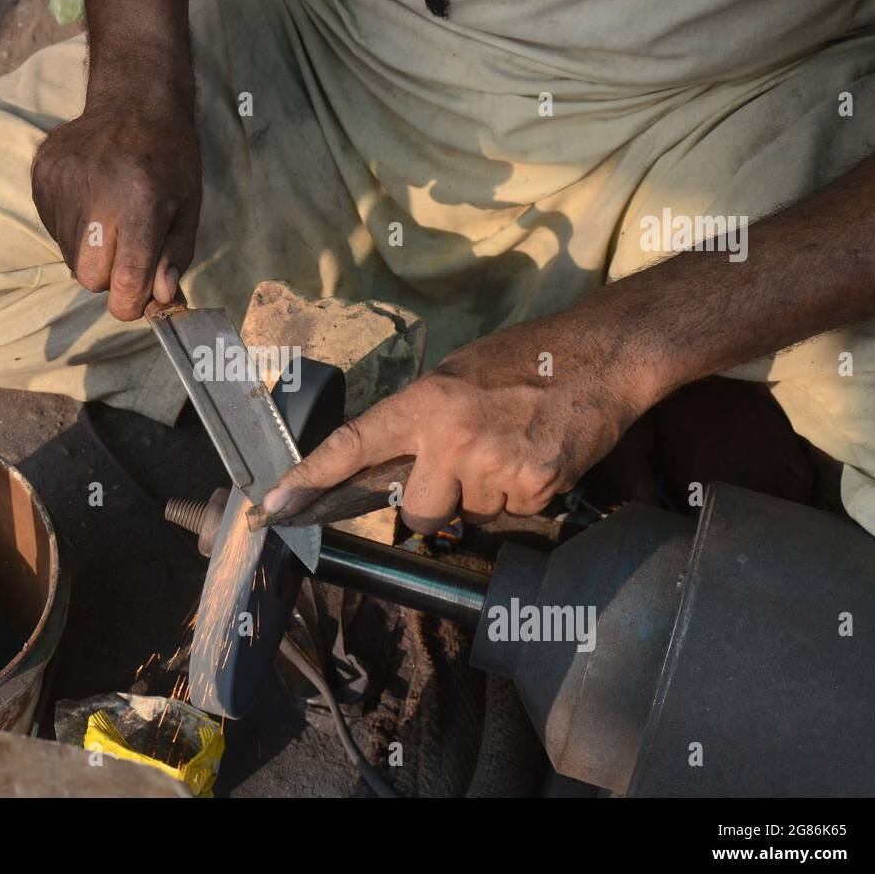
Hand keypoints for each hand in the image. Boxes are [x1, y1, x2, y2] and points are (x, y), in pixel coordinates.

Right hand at [31, 90, 200, 319]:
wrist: (133, 99)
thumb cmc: (169, 157)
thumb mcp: (189, 206)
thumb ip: (175, 256)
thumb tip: (159, 298)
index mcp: (141, 202)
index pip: (124, 281)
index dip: (130, 303)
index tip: (138, 299)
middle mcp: (96, 194)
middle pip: (89, 278)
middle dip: (110, 277)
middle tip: (128, 249)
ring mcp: (62, 184)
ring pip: (69, 257)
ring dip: (92, 251)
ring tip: (111, 215)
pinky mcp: (41, 178)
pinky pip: (55, 231)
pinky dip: (75, 229)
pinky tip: (92, 199)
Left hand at [260, 316, 659, 530]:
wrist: (601, 356)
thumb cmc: (524, 361)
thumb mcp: (455, 376)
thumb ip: (419, 421)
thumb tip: (388, 465)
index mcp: (423, 403)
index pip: (352, 446)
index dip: (309, 481)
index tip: (272, 508)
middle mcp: (450, 438)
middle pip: (417, 513)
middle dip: (437, 502)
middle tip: (469, 464)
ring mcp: (492, 465)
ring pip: (469, 517)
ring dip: (486, 495)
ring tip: (513, 447)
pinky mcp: (534, 487)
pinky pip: (513, 515)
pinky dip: (524, 496)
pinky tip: (538, 456)